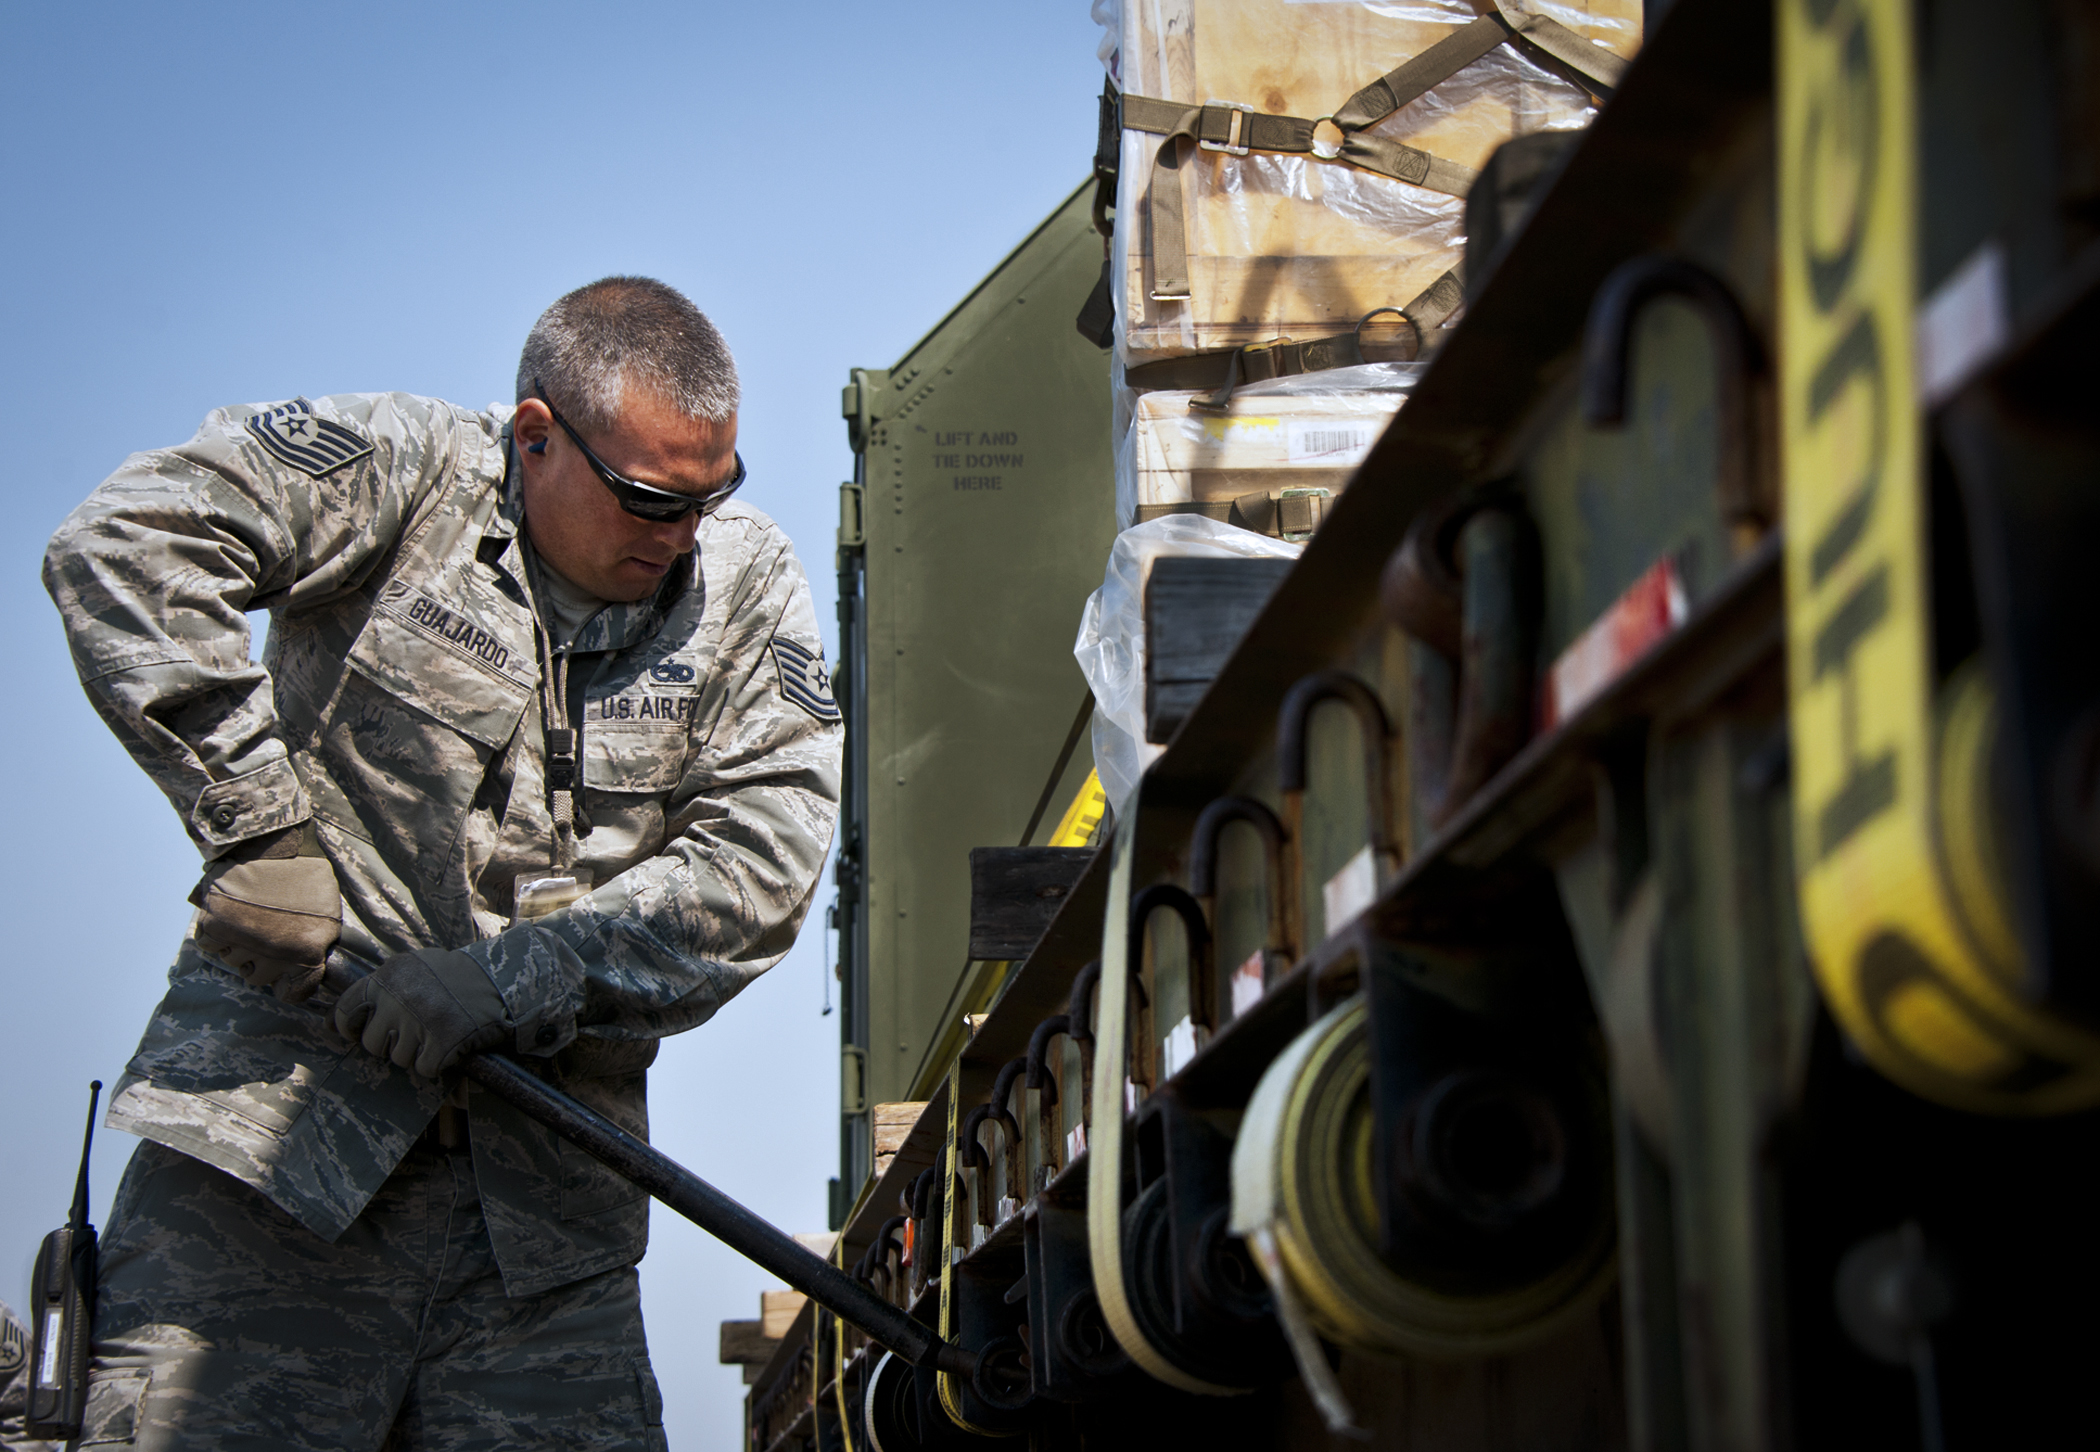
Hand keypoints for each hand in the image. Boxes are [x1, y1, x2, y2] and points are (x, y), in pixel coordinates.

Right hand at [194, 825, 339, 1002]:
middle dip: (263, 960)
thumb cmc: (306, 869)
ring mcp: (242, 943)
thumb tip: (313, 962)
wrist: (271, 839)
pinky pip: (210, 944)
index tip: (287, 981)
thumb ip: (320, 938)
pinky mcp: (214, 927)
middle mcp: (274, 954)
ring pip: (233, 961)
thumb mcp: (328, 906)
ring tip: (249, 919)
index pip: (295, 993)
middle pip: (259, 977)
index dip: (290, 987)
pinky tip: (229, 914)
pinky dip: (216, 933)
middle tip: (266, 935)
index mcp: (308, 952)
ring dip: (239, 946)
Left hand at [333, 948, 510, 1079]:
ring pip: (398, 1058)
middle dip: (388, 1043)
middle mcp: (398, 998)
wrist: (501, 980)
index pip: (346, 1010)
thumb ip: (382, 987)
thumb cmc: (454, 975)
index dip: (345, 1027)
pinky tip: (449, 1045)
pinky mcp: (442, 1042)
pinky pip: (425, 1068)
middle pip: (371, 1042)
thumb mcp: (414, 966)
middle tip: (412, 1034)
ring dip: (415, 1053)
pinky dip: (437, 1063)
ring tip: (436, 1034)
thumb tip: (336, 1021)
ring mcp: (419, 1021)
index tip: (349, 1033)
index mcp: (388, 977)